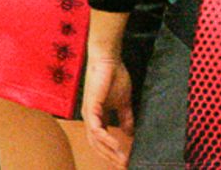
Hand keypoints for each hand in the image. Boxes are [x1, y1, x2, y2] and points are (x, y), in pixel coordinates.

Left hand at [81, 53, 133, 168]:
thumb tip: (131, 133)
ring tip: (123, 159)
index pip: (103, 142)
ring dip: (110, 152)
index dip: (113, 153)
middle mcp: (91, 120)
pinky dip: (106, 139)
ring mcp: (89, 115)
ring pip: (96, 141)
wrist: (108, 60)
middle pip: (98, 146)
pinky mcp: (91, 108)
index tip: (126, 161)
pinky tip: (116, 144)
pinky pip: (96, 129)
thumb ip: (126, 118)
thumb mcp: (124, 102)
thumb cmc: (114, 77)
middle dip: (112, 158)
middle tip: (125, 166)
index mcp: (98, 119)